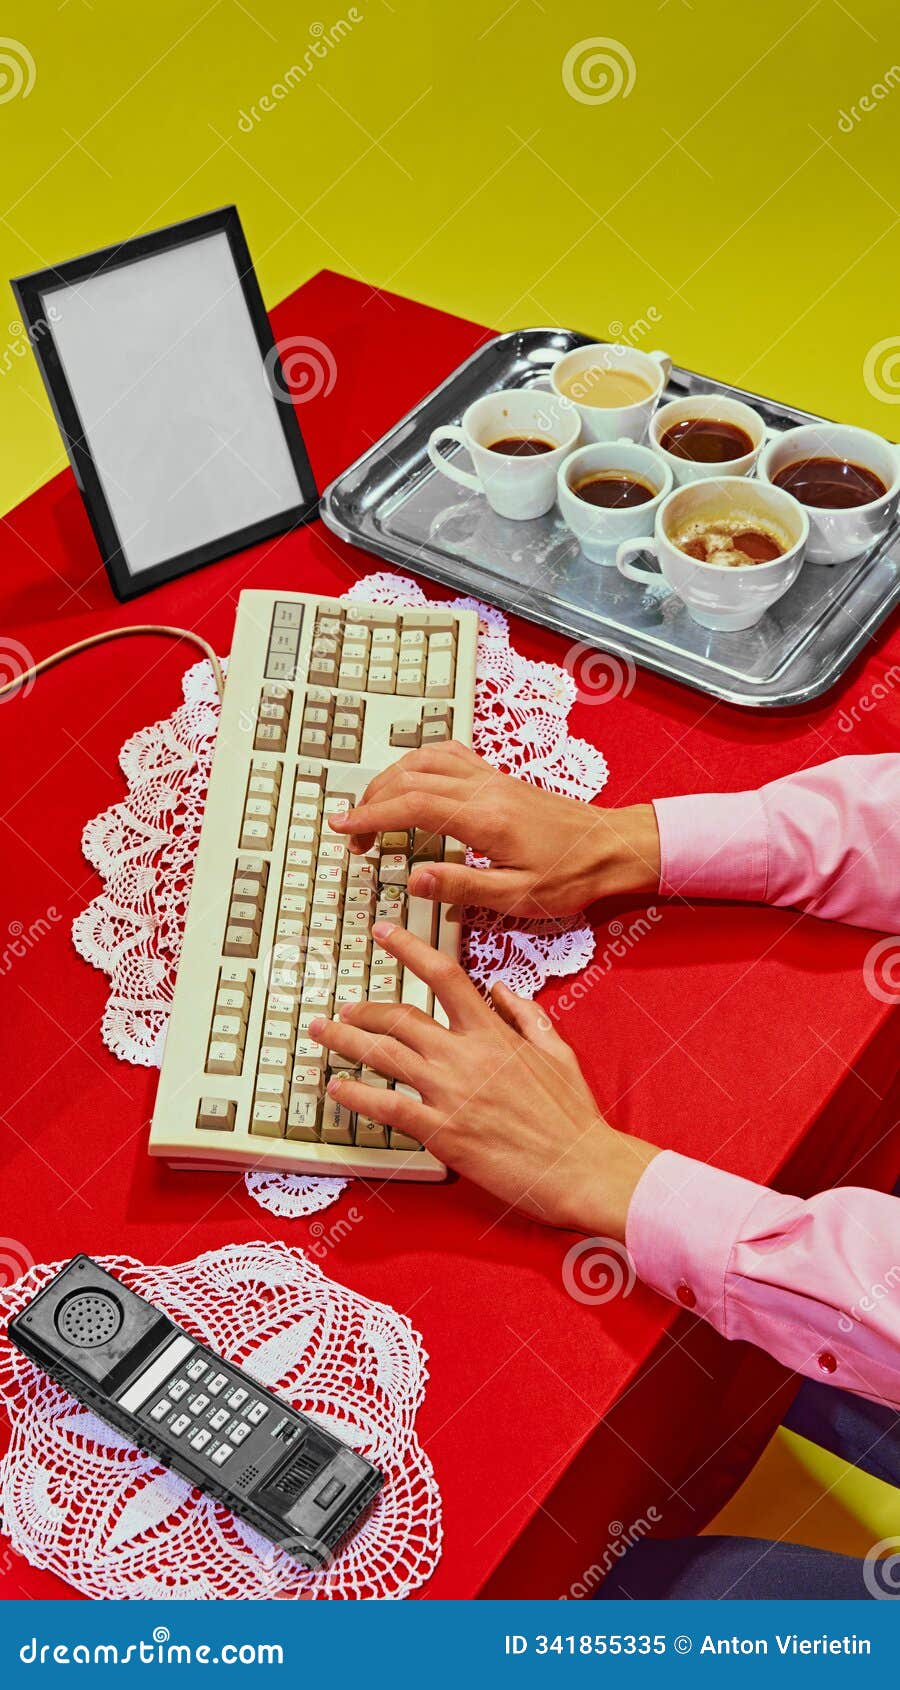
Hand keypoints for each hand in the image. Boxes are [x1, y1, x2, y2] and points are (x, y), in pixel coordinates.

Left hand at [309, 922, 658, 1237]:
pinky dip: (357, 1094)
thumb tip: (501, 987)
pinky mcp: (442, 1131)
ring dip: (347, 1041)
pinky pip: (387, 1106)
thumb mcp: (557, 1052)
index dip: (409, 948)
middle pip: (400, 1017)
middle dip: (363, 1008)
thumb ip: (527, 1015)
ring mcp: (450, 1093)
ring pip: (384, 1055)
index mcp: (493, 1033)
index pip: (444, 975)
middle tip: (341, 1008)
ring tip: (323, 1034)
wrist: (580, 1167)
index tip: (383, 932)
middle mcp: (465, 1056)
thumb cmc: (572, 1115)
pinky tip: (338, 1087)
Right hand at [328, 742, 660, 917]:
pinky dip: (419, 761)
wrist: (613, 847)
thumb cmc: (572, 875)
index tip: (342, 827)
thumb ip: (462, 887)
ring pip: (425, 758)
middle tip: (354, 835)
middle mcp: (484, 788)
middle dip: (371, 801)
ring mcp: (492, 777)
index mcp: (485, 818)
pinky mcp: (499, 778)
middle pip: (409, 777)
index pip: (411, 806)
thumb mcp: (518, 896)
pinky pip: (449, 753)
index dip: (369, 814)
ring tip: (373, 807)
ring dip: (390, 777)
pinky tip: (411, 779)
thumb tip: (412, 878)